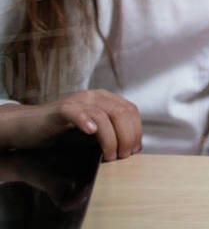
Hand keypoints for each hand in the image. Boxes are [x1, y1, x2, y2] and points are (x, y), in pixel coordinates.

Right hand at [0, 90, 141, 161]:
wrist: (27, 125)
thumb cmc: (60, 131)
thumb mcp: (90, 133)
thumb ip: (110, 135)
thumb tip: (133, 148)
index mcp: (105, 100)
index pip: (130, 111)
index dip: (136, 131)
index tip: (134, 150)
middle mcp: (94, 97)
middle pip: (121, 113)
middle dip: (127, 137)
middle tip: (122, 156)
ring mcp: (77, 101)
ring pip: (103, 115)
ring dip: (110, 138)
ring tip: (109, 155)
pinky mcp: (60, 110)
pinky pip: (76, 112)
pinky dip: (85, 121)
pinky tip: (90, 132)